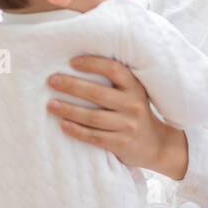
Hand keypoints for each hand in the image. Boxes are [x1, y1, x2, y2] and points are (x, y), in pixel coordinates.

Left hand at [47, 56, 188, 178]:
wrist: (156, 145)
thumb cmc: (136, 114)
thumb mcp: (133, 94)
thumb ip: (115, 82)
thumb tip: (77, 66)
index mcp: (135, 88)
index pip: (114, 70)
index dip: (93, 64)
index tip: (72, 62)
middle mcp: (133, 105)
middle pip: (98, 93)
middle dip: (72, 86)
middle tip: (52, 81)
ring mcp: (128, 126)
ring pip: (93, 117)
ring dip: (69, 110)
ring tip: (51, 104)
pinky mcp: (121, 143)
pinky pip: (94, 136)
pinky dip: (77, 131)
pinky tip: (63, 125)